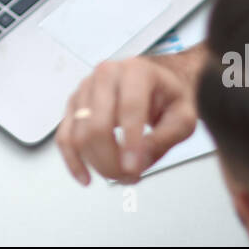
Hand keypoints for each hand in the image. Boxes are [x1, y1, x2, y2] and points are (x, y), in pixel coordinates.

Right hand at [55, 49, 203, 184]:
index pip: (129, 109)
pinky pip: (65, 136)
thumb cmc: (169, 95)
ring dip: (97, 163)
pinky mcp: (75, 103)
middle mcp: (106, 75)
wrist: (158, 81)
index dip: (130, 144)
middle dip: (111, 160)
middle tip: (128, 177)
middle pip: (98, 125)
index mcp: (136, 71)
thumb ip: (164, 139)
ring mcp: (86, 88)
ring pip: (80, 134)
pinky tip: (85, 176)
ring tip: (118, 175)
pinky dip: (72, 160)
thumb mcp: (183, 117)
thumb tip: (138, 161)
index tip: (134, 170)